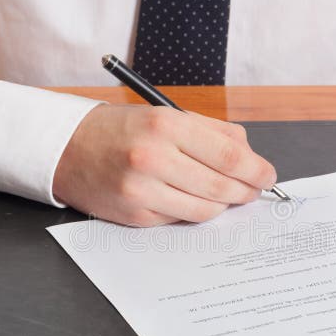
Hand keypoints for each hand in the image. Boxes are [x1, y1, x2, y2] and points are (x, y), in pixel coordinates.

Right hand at [53, 104, 275, 225]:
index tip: (267, 176)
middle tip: (252, 190)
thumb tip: (250, 156)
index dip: (257, 170)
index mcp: (167, 126)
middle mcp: (153, 158)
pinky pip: (181, 219)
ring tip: (224, 194)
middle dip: (246, 191)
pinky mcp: (136, 216)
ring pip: (205, 209)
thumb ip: (213, 132)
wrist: (68, 149)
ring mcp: (143, 191)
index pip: (230, 156)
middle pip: (222, 187)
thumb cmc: (122, 130)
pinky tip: (188, 198)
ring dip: (222, 204)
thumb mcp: (167, 116)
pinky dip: (192, 210)